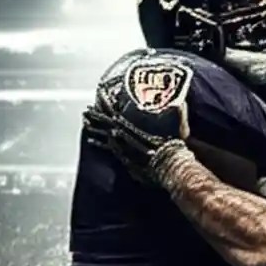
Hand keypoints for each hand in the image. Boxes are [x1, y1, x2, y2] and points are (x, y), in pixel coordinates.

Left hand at [84, 58, 193, 182]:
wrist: (175, 170)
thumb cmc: (177, 151)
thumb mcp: (180, 130)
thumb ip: (179, 115)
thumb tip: (180, 101)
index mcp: (141, 131)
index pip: (120, 116)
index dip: (109, 105)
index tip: (101, 95)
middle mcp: (132, 140)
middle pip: (110, 125)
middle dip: (98, 116)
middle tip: (87, 109)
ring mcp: (128, 150)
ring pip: (107, 136)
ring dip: (95, 129)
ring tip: (85, 121)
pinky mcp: (128, 159)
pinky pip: (110, 150)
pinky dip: (100, 144)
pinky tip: (90, 140)